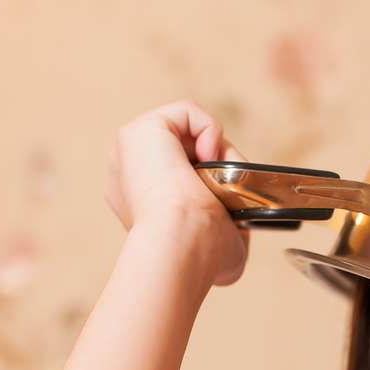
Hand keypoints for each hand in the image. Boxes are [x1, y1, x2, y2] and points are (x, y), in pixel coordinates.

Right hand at [103, 98, 250, 287]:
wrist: (180, 245)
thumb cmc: (201, 257)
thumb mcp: (225, 246)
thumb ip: (229, 229)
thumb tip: (240, 224)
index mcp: (143, 207)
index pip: (182, 180)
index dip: (210, 184)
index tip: (225, 201)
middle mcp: (130, 178)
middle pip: (184, 153)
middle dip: (215, 163)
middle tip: (228, 185)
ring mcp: (128, 153)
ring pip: (187, 133)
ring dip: (217, 147)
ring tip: (220, 174)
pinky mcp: (138, 131)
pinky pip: (185, 112)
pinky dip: (209, 127)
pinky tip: (212, 155)